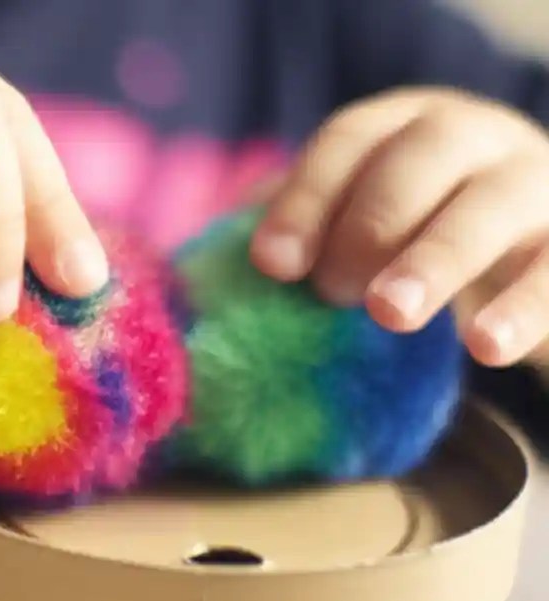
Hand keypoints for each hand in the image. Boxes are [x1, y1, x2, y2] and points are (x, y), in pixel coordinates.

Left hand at [251, 88, 548, 367]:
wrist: (526, 246)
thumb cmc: (410, 233)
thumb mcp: (355, 217)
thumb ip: (299, 235)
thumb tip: (213, 280)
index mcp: (400, 124)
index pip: (348, 142)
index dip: (306, 197)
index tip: (272, 263)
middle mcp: (468, 138)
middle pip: (418, 162)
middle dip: (367, 225)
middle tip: (331, 292)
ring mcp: (529, 182)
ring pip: (489, 206)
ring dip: (435, 257)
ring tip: (390, 313)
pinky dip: (522, 309)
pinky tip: (484, 347)